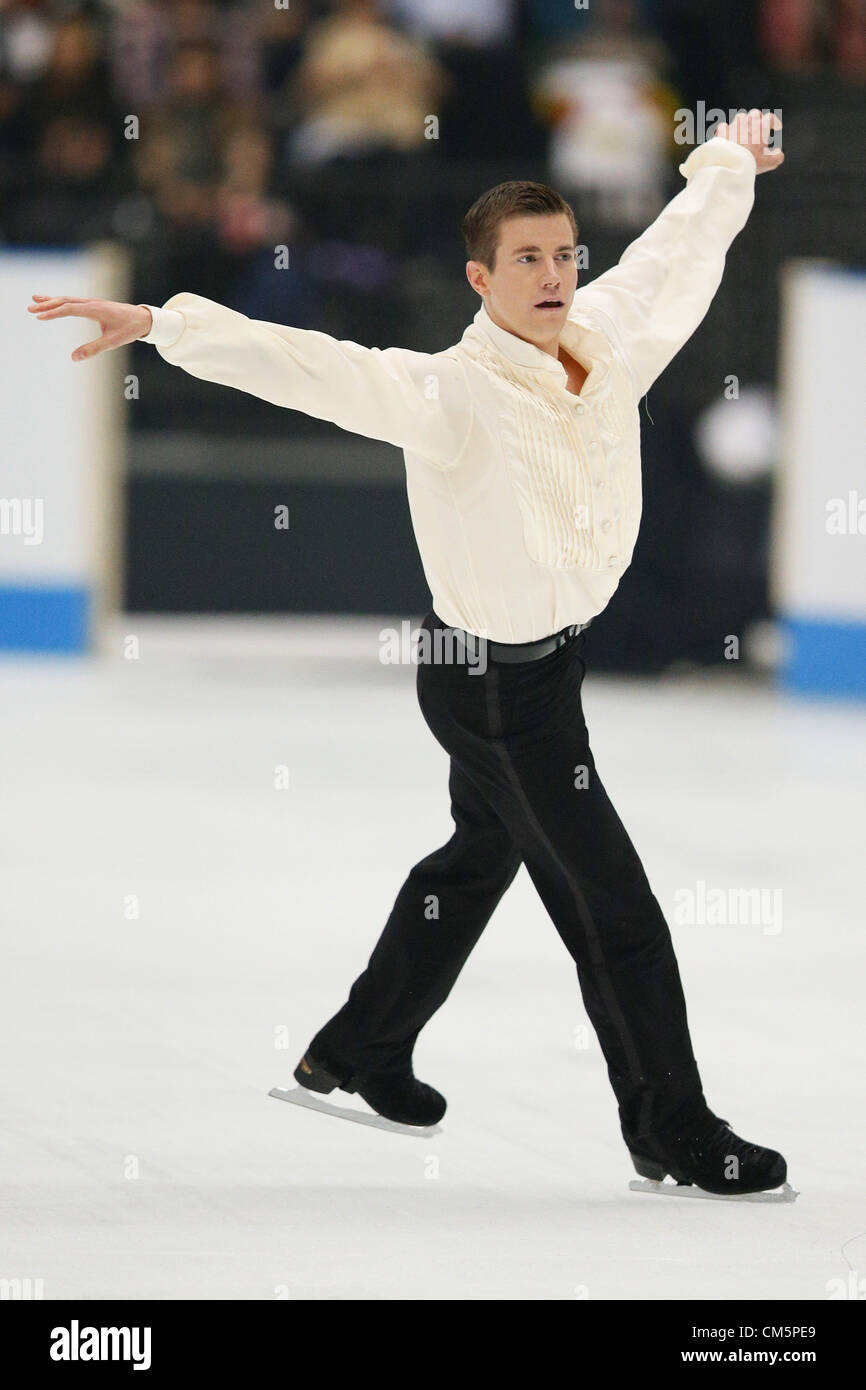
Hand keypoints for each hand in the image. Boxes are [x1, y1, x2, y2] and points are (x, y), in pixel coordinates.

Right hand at [26, 295, 152, 360]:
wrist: (143, 318)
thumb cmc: (129, 330)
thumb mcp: (112, 342)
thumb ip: (93, 349)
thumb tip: (74, 357)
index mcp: (95, 310)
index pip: (69, 309)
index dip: (52, 312)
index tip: (39, 316)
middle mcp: (92, 303)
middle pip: (65, 301)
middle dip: (47, 304)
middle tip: (30, 309)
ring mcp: (92, 302)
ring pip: (68, 299)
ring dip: (51, 300)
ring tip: (35, 301)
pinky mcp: (94, 304)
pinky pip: (74, 301)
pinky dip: (61, 301)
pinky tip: (54, 303)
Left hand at [713, 108, 783, 174]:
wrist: (729, 164)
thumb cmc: (750, 162)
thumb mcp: (769, 162)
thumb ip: (777, 156)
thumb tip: (778, 152)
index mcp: (761, 127)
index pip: (770, 118)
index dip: (775, 122)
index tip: (776, 127)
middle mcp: (748, 123)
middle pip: (755, 114)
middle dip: (759, 119)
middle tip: (759, 128)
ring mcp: (734, 126)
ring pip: (740, 117)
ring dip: (743, 122)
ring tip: (744, 131)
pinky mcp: (722, 131)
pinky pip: (724, 126)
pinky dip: (727, 131)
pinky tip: (728, 136)